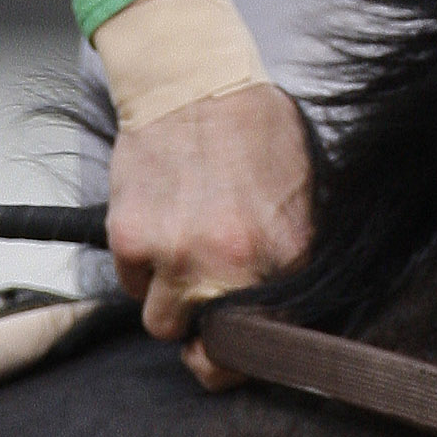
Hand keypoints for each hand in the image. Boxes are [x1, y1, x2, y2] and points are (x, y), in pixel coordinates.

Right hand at [106, 82, 314, 379]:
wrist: (189, 78)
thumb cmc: (250, 123)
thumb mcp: (306, 185)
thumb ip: (301, 249)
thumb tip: (298, 305)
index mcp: (287, 252)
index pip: (273, 343)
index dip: (253, 358)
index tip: (243, 355)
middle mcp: (231, 263)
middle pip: (209, 356)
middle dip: (206, 343)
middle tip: (206, 320)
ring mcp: (176, 255)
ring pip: (162, 323)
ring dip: (170, 302)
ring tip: (182, 261)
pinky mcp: (131, 239)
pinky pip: (130, 282)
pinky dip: (140, 266)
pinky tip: (158, 226)